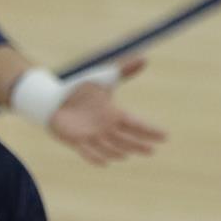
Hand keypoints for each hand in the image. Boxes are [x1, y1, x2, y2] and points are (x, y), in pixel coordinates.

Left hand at [47, 56, 166, 165]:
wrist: (55, 99)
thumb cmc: (81, 90)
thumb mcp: (104, 78)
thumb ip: (124, 70)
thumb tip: (145, 58)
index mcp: (114, 115)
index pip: (136, 124)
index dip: (150, 130)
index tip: (165, 136)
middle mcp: (106, 128)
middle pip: (126, 139)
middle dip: (138, 145)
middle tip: (152, 151)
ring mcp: (91, 136)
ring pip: (109, 147)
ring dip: (117, 151)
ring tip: (127, 155)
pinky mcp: (76, 140)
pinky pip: (87, 151)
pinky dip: (96, 157)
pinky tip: (106, 162)